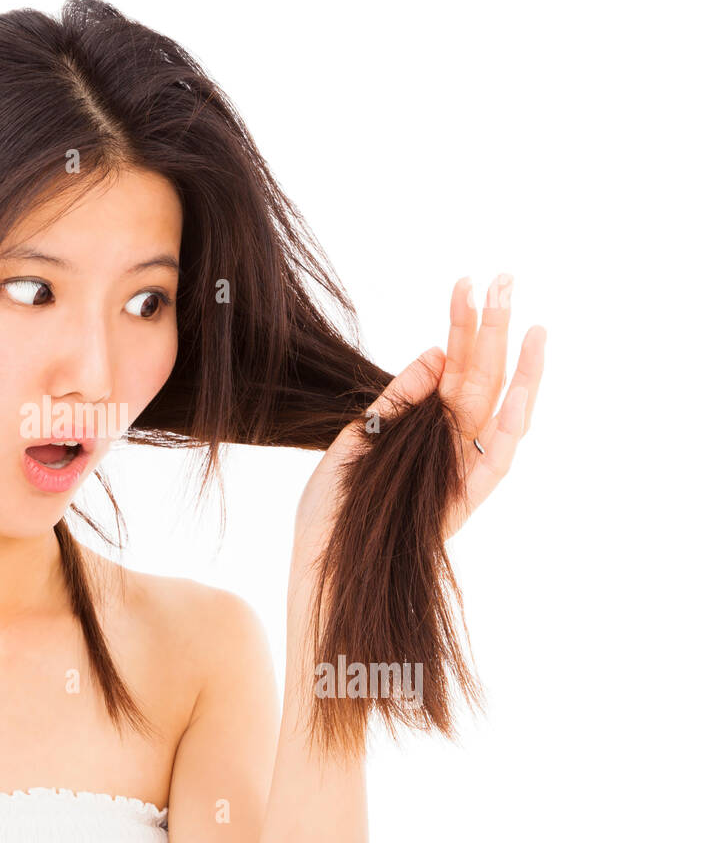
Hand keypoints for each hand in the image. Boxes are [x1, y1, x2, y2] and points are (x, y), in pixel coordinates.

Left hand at [293, 274, 546, 558]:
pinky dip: (507, 432)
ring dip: (512, 367)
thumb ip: (397, 400)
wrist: (318, 565)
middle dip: (491, 328)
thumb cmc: (333, 508)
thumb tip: (435, 353)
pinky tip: (519, 394)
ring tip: (524, 318)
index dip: (459, 326)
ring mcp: (457, 476)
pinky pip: (493, 467)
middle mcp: (448, 449)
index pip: (452, 366)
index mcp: (423, 429)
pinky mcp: (459, 506)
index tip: (465, 283)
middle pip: (480, 379)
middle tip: (503, 276)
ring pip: (496, 413)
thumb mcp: (358, 438)